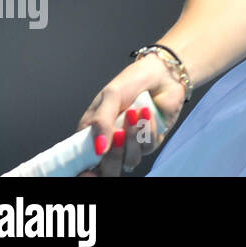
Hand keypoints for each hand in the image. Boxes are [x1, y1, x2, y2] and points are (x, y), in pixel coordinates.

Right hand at [75, 54, 186, 176]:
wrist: (162, 74)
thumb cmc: (131, 82)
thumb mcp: (110, 96)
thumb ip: (101, 121)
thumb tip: (98, 149)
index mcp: (92, 134)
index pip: (83, 162)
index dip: (85, 172)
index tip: (87, 172)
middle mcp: (110, 143)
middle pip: (107, 169)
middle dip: (113, 156)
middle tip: (118, 133)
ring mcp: (131, 144)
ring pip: (129, 160)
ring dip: (133, 138)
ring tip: (134, 113)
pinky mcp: (150, 141)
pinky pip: (148, 147)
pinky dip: (147, 129)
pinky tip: (147, 112)